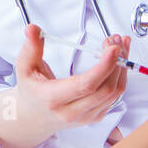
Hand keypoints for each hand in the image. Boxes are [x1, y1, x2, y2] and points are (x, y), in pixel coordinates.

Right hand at [10, 25, 131, 137]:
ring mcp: (87, 116)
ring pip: (115, 92)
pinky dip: (121, 75)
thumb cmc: (31, 91)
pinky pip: (116, 96)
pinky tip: (120, 59)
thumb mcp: (25, 68)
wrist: (33, 117)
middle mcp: (72, 111)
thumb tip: (33, 29)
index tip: (113, 49)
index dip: (104, 66)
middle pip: (106, 88)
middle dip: (116, 61)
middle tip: (115, 41)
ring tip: (119, 45)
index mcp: (53, 99)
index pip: (86, 85)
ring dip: (122, 66)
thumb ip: (31, 47)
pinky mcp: (97, 115)